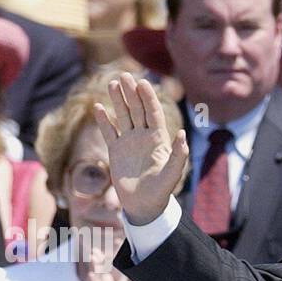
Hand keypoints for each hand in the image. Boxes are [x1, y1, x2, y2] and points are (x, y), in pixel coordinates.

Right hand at [91, 70, 188, 225]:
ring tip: (112, 83)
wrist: (144, 205)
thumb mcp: (172, 174)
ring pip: (123, 116)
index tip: (142, 82)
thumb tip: (183, 134)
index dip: (148, 98)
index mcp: (158, 139)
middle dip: (131, 92)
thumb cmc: (161, 190)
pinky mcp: (116, 150)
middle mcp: (144, 136)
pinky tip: (98, 107)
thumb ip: (178, 155)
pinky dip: (104, 120)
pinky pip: (109, 132)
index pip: (153, 113)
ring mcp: (129, 142)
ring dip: (118, 100)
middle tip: (124, 75)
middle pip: (137, 109)